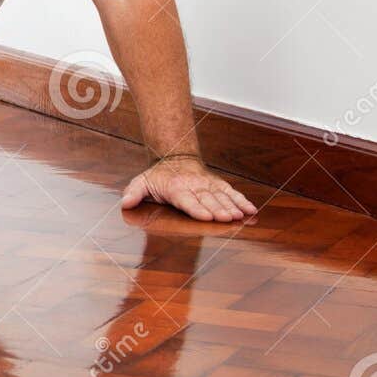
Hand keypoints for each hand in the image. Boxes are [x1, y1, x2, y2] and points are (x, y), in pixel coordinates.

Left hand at [120, 154, 257, 221]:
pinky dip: (242, 201)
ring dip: (232, 206)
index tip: (206, 216)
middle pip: (207, 199)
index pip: (187, 200)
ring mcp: (208, 185)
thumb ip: (133, 193)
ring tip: (241, 216)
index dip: (196, 208)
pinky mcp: (219, 185)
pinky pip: (232, 193)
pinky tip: (252, 211)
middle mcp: (194, 186)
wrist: (176, 158)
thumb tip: (125, 204)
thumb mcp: (141, 182)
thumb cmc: (158, 177)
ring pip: (222, 196)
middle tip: (227, 219)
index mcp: (175, 188)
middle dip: (217, 209)